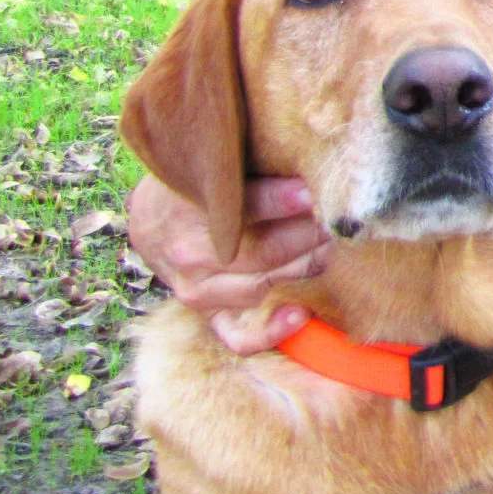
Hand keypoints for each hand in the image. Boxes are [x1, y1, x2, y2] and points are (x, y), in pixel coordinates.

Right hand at [126, 174, 330, 355]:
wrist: (151, 220)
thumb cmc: (199, 184)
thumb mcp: (216, 166)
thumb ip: (254, 165)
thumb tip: (308, 158)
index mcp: (190, 208)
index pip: (244, 206)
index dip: (283, 199)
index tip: (315, 191)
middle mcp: (191, 253)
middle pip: (264, 251)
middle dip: (310, 235)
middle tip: (341, 221)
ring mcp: (198, 290)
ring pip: (262, 286)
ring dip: (306, 268)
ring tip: (335, 248)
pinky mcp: (207, 314)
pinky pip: (237, 335)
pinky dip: (271, 331)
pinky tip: (302, 315)